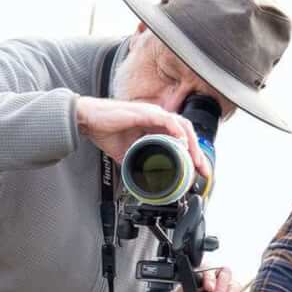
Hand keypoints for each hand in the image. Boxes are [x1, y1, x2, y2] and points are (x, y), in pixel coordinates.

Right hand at [75, 97, 212, 179]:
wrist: (88, 120)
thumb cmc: (105, 130)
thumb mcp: (126, 153)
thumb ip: (138, 162)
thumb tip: (143, 178)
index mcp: (155, 126)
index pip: (182, 137)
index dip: (193, 153)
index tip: (198, 171)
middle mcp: (157, 118)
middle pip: (187, 132)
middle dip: (198, 152)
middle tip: (203, 170)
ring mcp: (152, 114)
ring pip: (182, 125)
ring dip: (192, 143)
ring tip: (195, 160)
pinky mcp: (144, 113)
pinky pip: (167, 120)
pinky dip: (177, 131)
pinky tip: (182, 143)